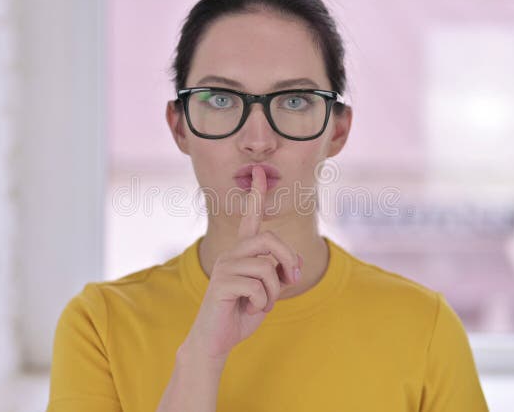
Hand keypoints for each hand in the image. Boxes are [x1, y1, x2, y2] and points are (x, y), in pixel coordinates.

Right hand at [180, 166, 302, 361]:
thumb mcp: (269, 292)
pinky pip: (258, 287)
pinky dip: (263, 303)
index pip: (250, 219)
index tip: (259, 171)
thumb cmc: (242, 314)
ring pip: (267, 268)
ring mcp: (225, 267)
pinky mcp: (221, 284)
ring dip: (274, 292)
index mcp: (242, 253)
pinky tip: (250, 310)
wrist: (216, 340)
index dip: (256, 195)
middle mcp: (232, 254)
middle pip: (269, 240)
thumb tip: (297, 264)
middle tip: (293, 281)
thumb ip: (281, 275)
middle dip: (289, 260)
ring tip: (263, 304)